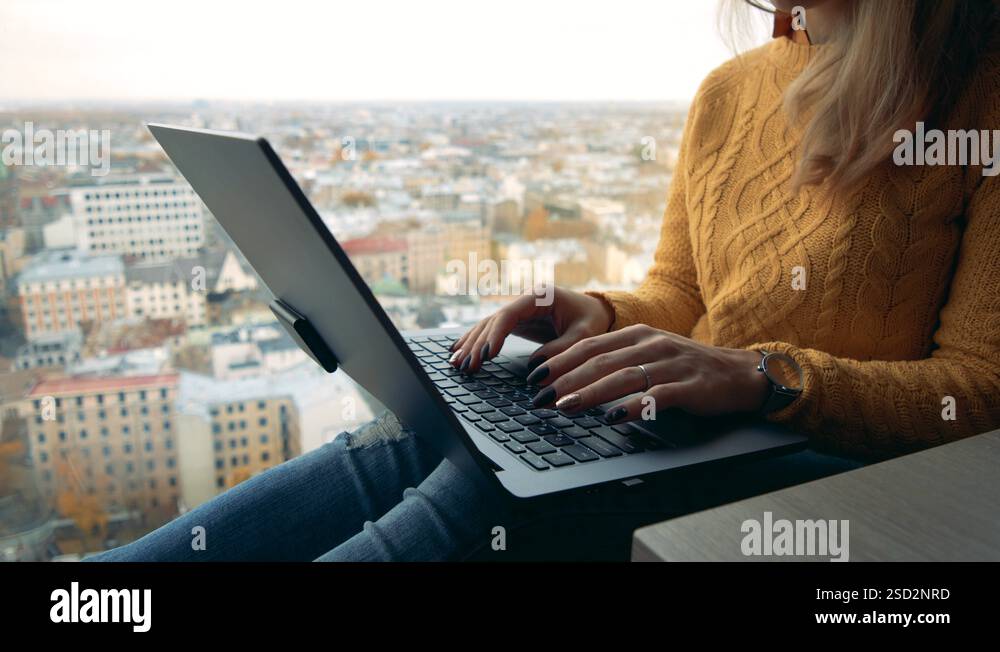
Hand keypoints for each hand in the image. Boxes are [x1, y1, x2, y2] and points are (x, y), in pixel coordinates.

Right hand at [450, 286, 613, 373]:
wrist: (597, 310)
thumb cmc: (592, 319)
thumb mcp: (584, 335)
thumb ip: (563, 349)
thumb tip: (536, 369)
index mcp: (540, 296)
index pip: (510, 314)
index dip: (496, 334)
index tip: (486, 355)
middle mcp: (524, 300)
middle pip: (493, 321)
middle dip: (477, 344)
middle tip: (466, 366)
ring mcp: (518, 310)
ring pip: (488, 326)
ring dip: (471, 345)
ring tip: (455, 363)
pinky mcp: (517, 322)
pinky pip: (492, 331)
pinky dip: (475, 342)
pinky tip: (459, 352)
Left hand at [524, 324, 769, 420]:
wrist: (741, 373)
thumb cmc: (688, 367)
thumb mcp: (650, 354)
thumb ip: (617, 360)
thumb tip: (574, 376)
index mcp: (638, 334)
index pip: (589, 346)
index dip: (559, 361)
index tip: (533, 377)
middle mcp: (651, 344)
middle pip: (600, 362)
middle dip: (564, 380)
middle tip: (538, 398)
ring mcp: (671, 364)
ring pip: (622, 377)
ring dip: (590, 393)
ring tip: (565, 407)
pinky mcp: (689, 386)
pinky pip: (656, 396)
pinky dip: (633, 406)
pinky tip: (614, 417)